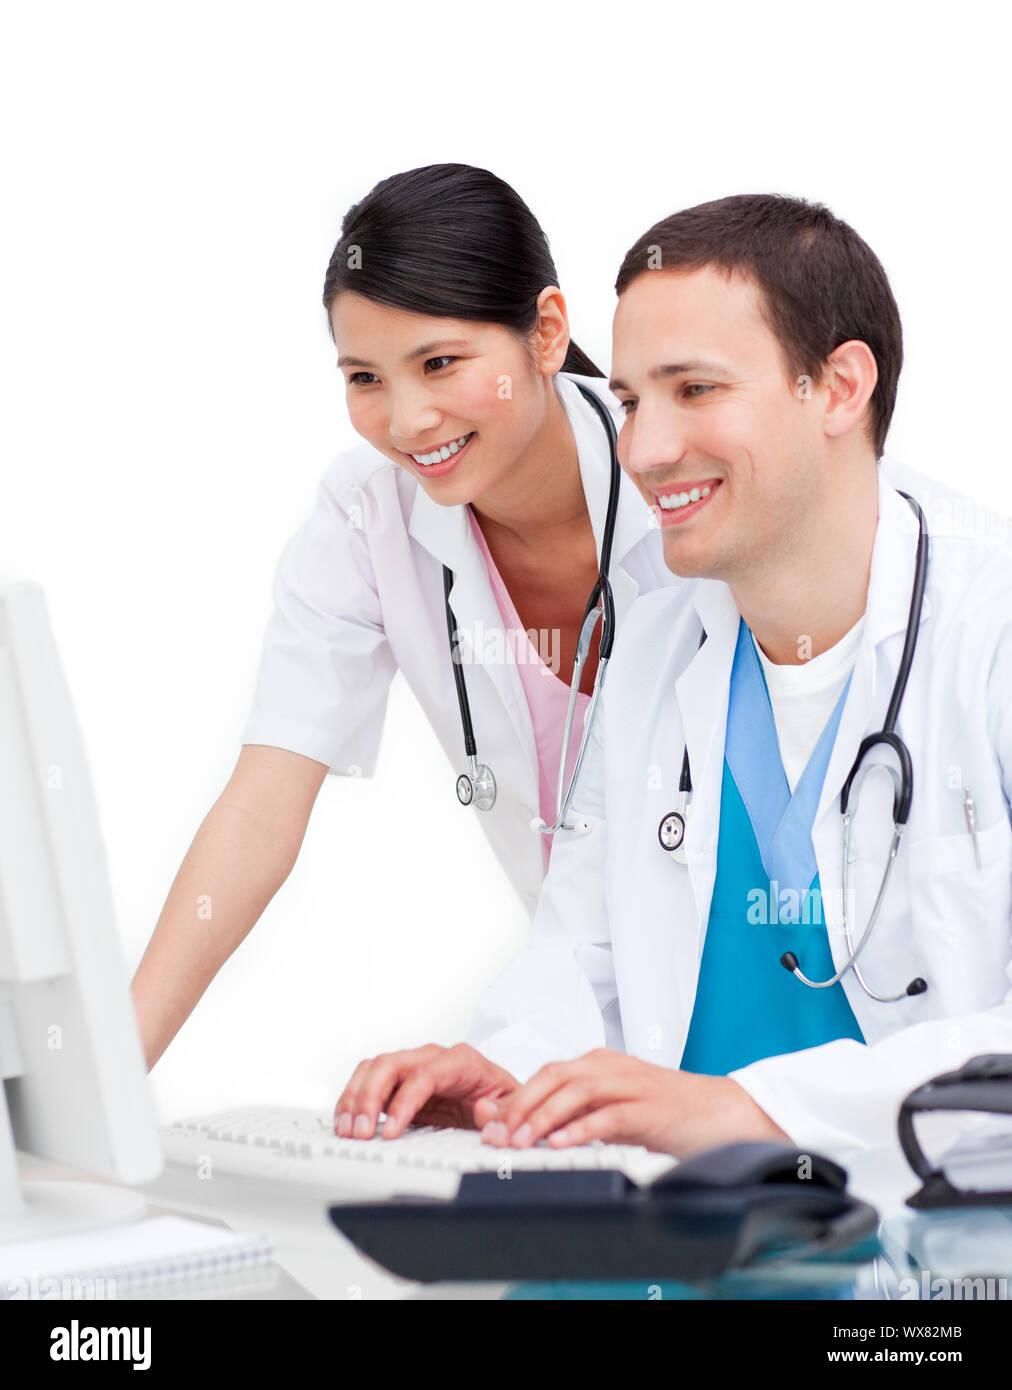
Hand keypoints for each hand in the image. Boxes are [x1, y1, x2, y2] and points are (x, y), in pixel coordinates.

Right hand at [333, 1043, 518, 1139]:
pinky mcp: (400, 1083)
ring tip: (347, 1130)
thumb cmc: (504, 1102)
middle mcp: (433, 1058)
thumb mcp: (513, 1109)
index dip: (403, 1103)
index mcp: (462, 1061)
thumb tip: (483, 1110)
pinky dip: (354, 1100)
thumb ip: (502, 1112)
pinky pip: (369, 1081)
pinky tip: (347, 1121)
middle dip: (369, 1098)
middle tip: (360, 1132)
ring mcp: (414, 1067)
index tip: (390, 1131)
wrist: (499, 1103)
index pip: (423, 1075)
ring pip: (374, 1069)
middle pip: (390, 1064)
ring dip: (355, 1098)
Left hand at [477, 1049, 790, 1156]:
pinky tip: (562, 1143)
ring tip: (521, 1142)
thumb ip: (580, 1114)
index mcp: (600, 1063)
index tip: (492, 1126)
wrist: (724, 1112)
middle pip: (554, 1077)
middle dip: (520, 1106)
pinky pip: (609, 1115)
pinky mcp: (650, 1108)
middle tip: (497, 1135)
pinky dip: (581, 1128)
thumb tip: (536, 1131)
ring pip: (576, 1091)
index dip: (515, 1099)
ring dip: (543, 1117)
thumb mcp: (616, 1110)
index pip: (546, 1075)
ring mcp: (632, 1084)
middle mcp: (612, 1067)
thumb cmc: (670, 1112)